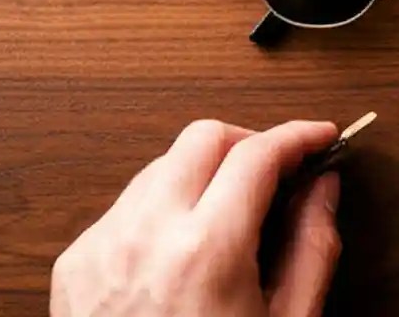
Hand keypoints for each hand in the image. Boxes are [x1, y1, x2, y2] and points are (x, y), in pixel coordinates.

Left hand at [51, 119, 341, 316]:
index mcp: (206, 253)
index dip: (298, 136)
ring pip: (160, 165)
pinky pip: (126, 206)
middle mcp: (146, 236)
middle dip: (249, 142)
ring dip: (204, 173)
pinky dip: (163, 209)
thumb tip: (324, 185)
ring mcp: (102, 245)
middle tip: (279, 170)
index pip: (259, 155)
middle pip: (204, 137)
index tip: (320, 138)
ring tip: (231, 216)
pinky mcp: (74, 262)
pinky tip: (184, 248)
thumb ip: (313, 246)